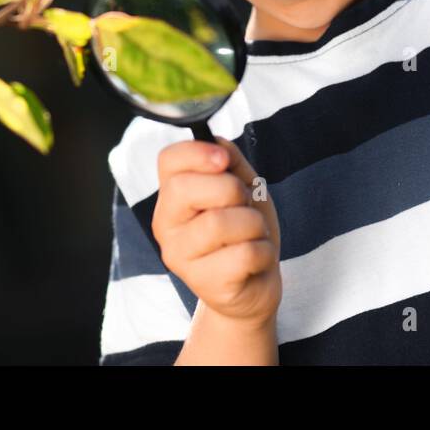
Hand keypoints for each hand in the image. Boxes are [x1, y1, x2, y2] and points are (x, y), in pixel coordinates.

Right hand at [152, 135, 280, 327]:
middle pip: (186, 189)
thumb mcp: (243, 187)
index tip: (223, 160)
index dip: (197, 152)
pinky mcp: (205, 284)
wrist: (256, 284)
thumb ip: (230, 162)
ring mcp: (181, 258)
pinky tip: (256, 260)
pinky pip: (244, 253)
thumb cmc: (245, 230)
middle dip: (232, 190)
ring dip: (253, 224)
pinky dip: (263, 252)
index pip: (168, 160)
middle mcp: (166, 226)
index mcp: (171, 198)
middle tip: (244, 205)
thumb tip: (217, 145)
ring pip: (219, 222)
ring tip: (253, 235)